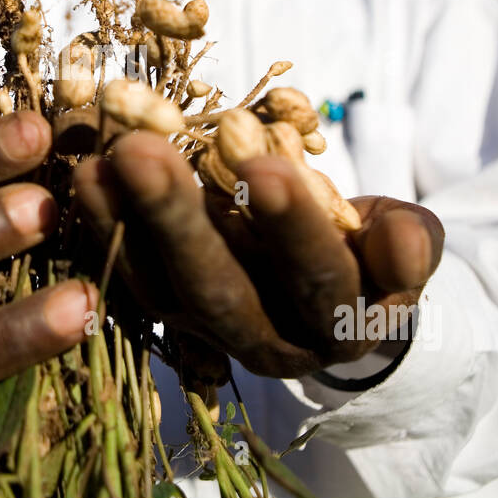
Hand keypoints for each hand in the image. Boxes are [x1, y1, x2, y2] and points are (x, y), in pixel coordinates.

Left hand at [72, 131, 443, 377]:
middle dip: (178, 221)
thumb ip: (410, 243)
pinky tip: (87, 174)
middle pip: (220, 291)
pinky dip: (106, 226)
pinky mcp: (170, 311)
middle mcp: (269, 344)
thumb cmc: (373, 249)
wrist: (334, 286)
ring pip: (162, 288)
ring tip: (103, 158)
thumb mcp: (408, 241)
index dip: (292, 227)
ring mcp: (210, 333)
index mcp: (338, 327)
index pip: (317, 278)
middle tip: (143, 153)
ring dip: (126, 222)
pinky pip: (132, 273)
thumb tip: (402, 242)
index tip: (264, 168)